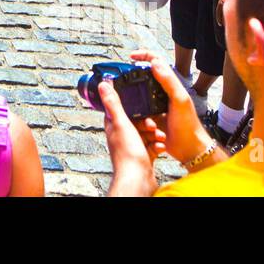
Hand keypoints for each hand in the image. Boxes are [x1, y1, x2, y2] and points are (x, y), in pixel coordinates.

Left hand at [98, 81, 157, 195]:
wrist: (138, 180)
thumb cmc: (127, 155)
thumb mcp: (121, 123)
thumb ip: (114, 103)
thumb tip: (102, 84)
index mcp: (114, 127)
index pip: (120, 110)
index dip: (131, 106)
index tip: (141, 105)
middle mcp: (122, 137)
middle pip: (137, 122)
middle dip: (148, 122)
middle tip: (152, 125)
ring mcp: (133, 147)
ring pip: (147, 134)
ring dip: (155, 134)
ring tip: (160, 137)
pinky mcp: (143, 157)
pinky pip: (153, 146)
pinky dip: (158, 146)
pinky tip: (161, 147)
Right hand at [129, 51, 215, 166]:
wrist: (189, 148)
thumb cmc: (188, 125)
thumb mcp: (179, 100)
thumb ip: (169, 81)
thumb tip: (155, 63)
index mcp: (170, 85)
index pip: (156, 62)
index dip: (144, 56)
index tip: (131, 57)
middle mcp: (162, 93)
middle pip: (144, 76)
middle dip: (133, 76)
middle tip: (122, 78)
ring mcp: (155, 105)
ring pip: (138, 94)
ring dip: (132, 97)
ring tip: (125, 99)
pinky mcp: (150, 116)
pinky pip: (137, 110)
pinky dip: (133, 111)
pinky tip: (129, 114)